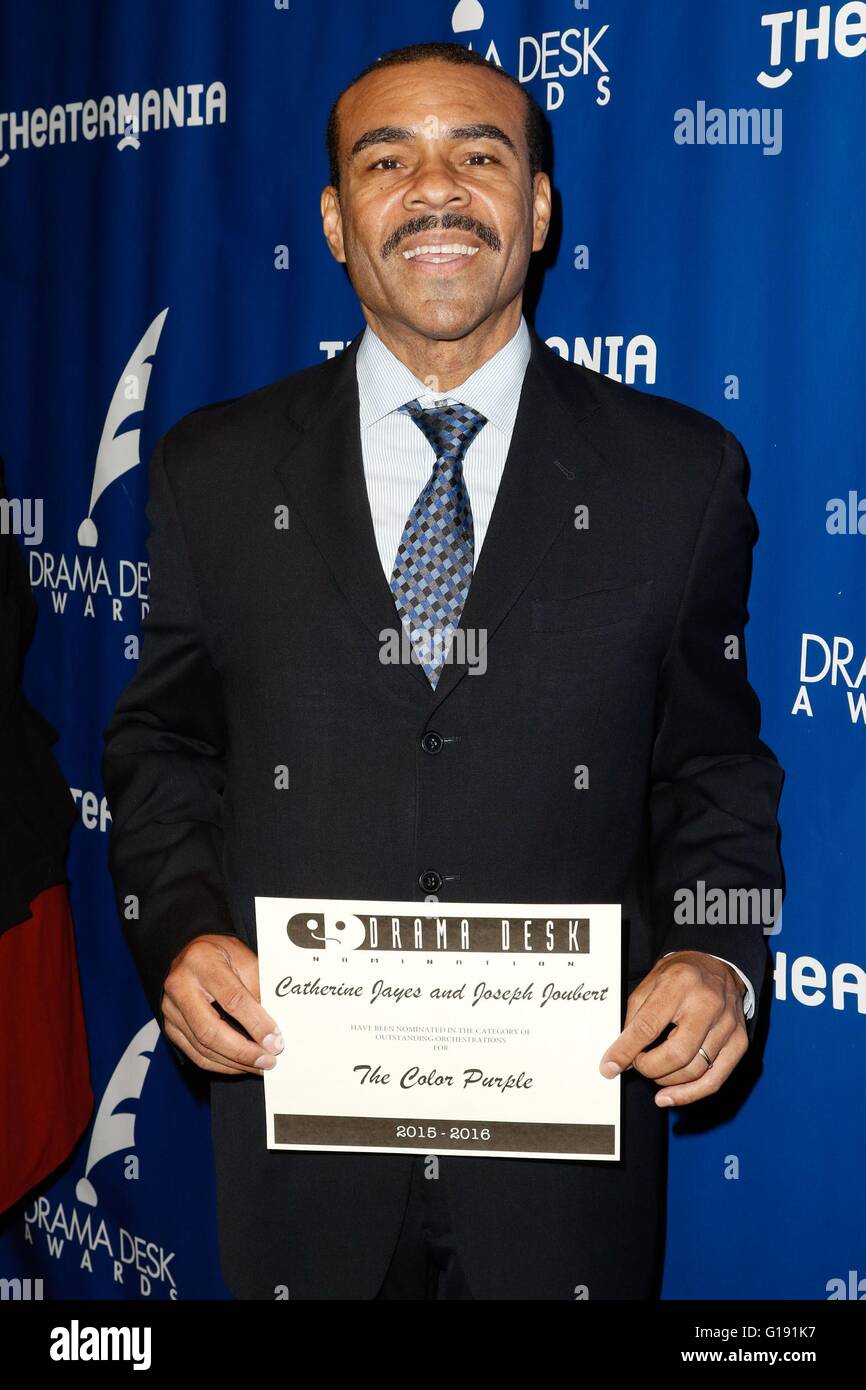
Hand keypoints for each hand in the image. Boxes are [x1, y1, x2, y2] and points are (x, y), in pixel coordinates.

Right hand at [160, 934, 283, 1074]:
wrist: (192, 953)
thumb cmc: (221, 954)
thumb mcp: (244, 958)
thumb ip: (258, 988)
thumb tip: (273, 1028)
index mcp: (201, 961)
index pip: (232, 999)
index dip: (256, 1023)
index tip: (275, 1040)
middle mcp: (179, 985)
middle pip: (210, 1030)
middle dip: (243, 1051)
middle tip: (268, 1060)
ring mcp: (170, 1009)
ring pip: (202, 1047)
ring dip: (234, 1062)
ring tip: (259, 1066)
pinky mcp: (170, 1026)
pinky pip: (195, 1054)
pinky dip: (221, 1064)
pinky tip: (240, 1065)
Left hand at [598, 951, 747, 1106]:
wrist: (718, 966)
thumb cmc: (682, 976)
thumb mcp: (650, 983)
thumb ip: (635, 1017)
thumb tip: (620, 1055)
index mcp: (680, 983)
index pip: (648, 1026)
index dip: (626, 1050)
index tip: (609, 1066)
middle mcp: (708, 1004)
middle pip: (676, 1053)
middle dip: (649, 1068)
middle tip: (637, 1064)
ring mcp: (727, 1025)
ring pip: (694, 1070)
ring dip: (666, 1080)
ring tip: (653, 1072)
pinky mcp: (739, 1042)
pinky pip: (714, 1080)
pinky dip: (689, 1094)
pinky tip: (669, 1097)